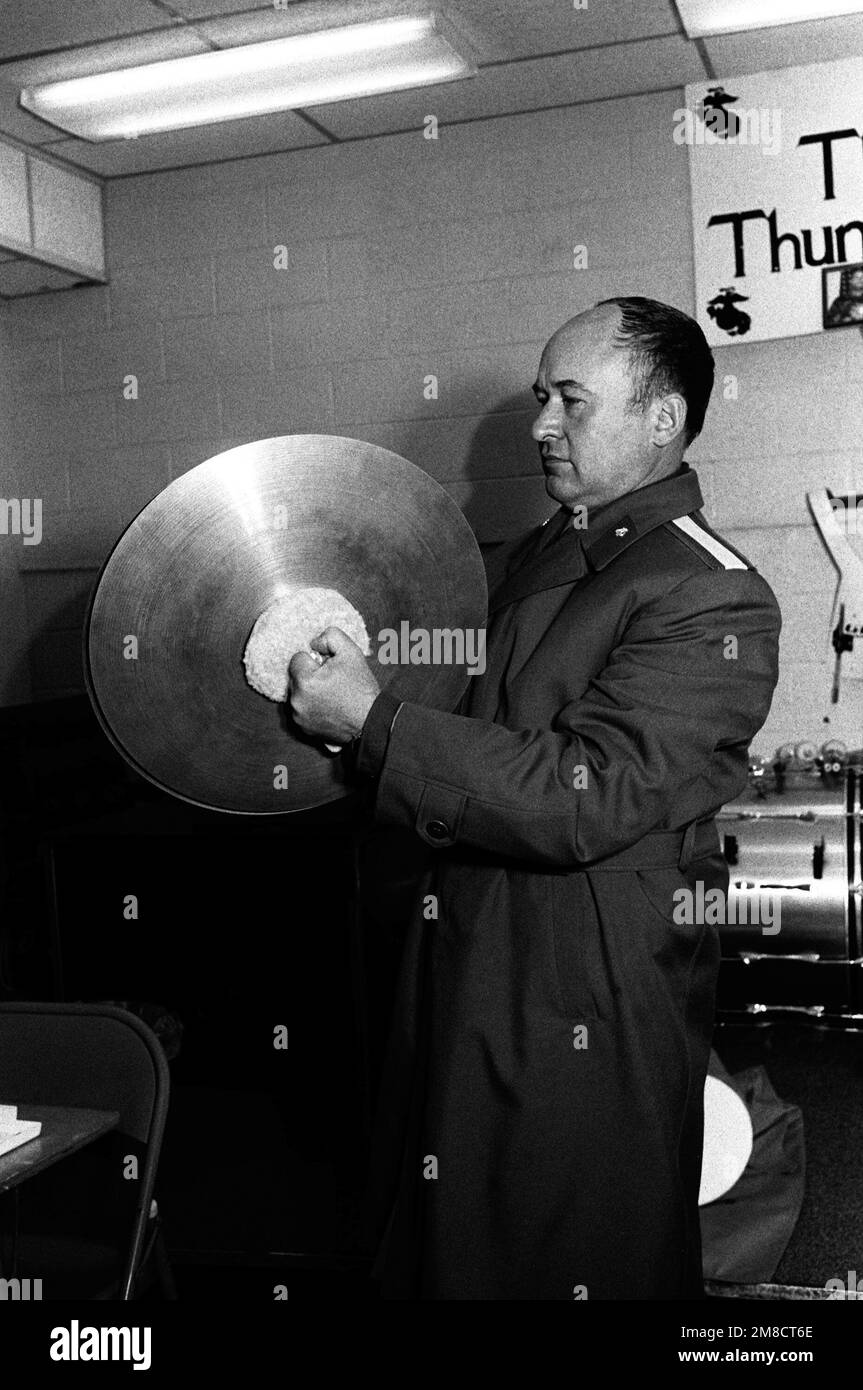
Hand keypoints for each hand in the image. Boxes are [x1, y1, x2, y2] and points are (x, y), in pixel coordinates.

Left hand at [288, 627, 380, 746]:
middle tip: (332, 682)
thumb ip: (330, 637)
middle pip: (296, 676)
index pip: (297, 658)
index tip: (329, 669)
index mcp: (305, 680)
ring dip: (309, 691)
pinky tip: (329, 708)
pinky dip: (311, 707)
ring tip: (332, 696)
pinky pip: (302, 709)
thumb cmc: (361, 688)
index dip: (315, 660)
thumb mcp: (351, 652)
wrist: (371, 721)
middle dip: (310, 675)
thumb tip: (314, 643)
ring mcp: (299, 716)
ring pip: (298, 693)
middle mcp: (297, 700)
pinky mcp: (304, 728)